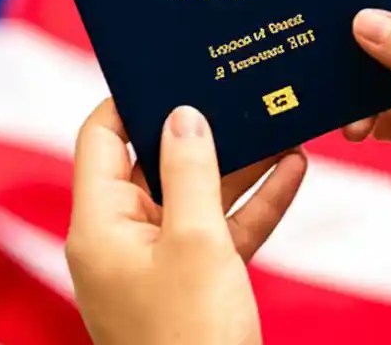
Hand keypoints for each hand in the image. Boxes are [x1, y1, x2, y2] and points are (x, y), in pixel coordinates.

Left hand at [67, 100, 307, 344]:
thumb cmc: (190, 339)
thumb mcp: (196, 243)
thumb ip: (190, 173)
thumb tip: (183, 116)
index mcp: (100, 225)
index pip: (102, 140)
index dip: (132, 102)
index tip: (170, 71)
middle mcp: (121, 240)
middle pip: (154, 165)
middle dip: (200, 132)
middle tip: (234, 92)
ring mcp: (156, 263)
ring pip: (195, 197)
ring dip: (239, 166)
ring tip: (278, 126)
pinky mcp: (191, 284)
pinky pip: (219, 232)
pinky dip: (252, 205)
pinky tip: (290, 172)